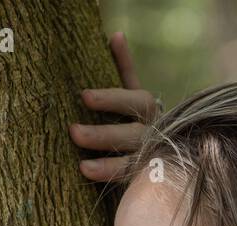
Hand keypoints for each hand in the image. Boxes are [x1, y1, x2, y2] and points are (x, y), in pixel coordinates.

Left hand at [70, 32, 160, 181]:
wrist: (163, 154)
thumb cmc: (137, 119)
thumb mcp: (132, 93)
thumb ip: (125, 69)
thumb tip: (115, 35)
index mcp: (149, 109)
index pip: (134, 100)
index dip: (110, 99)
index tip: (83, 97)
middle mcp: (155, 134)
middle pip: (133, 133)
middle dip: (103, 134)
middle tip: (73, 132)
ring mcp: (152, 159)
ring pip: (133, 161)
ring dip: (108, 164)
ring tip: (82, 166)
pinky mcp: (146, 180)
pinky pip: (130, 180)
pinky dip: (109, 175)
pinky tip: (86, 174)